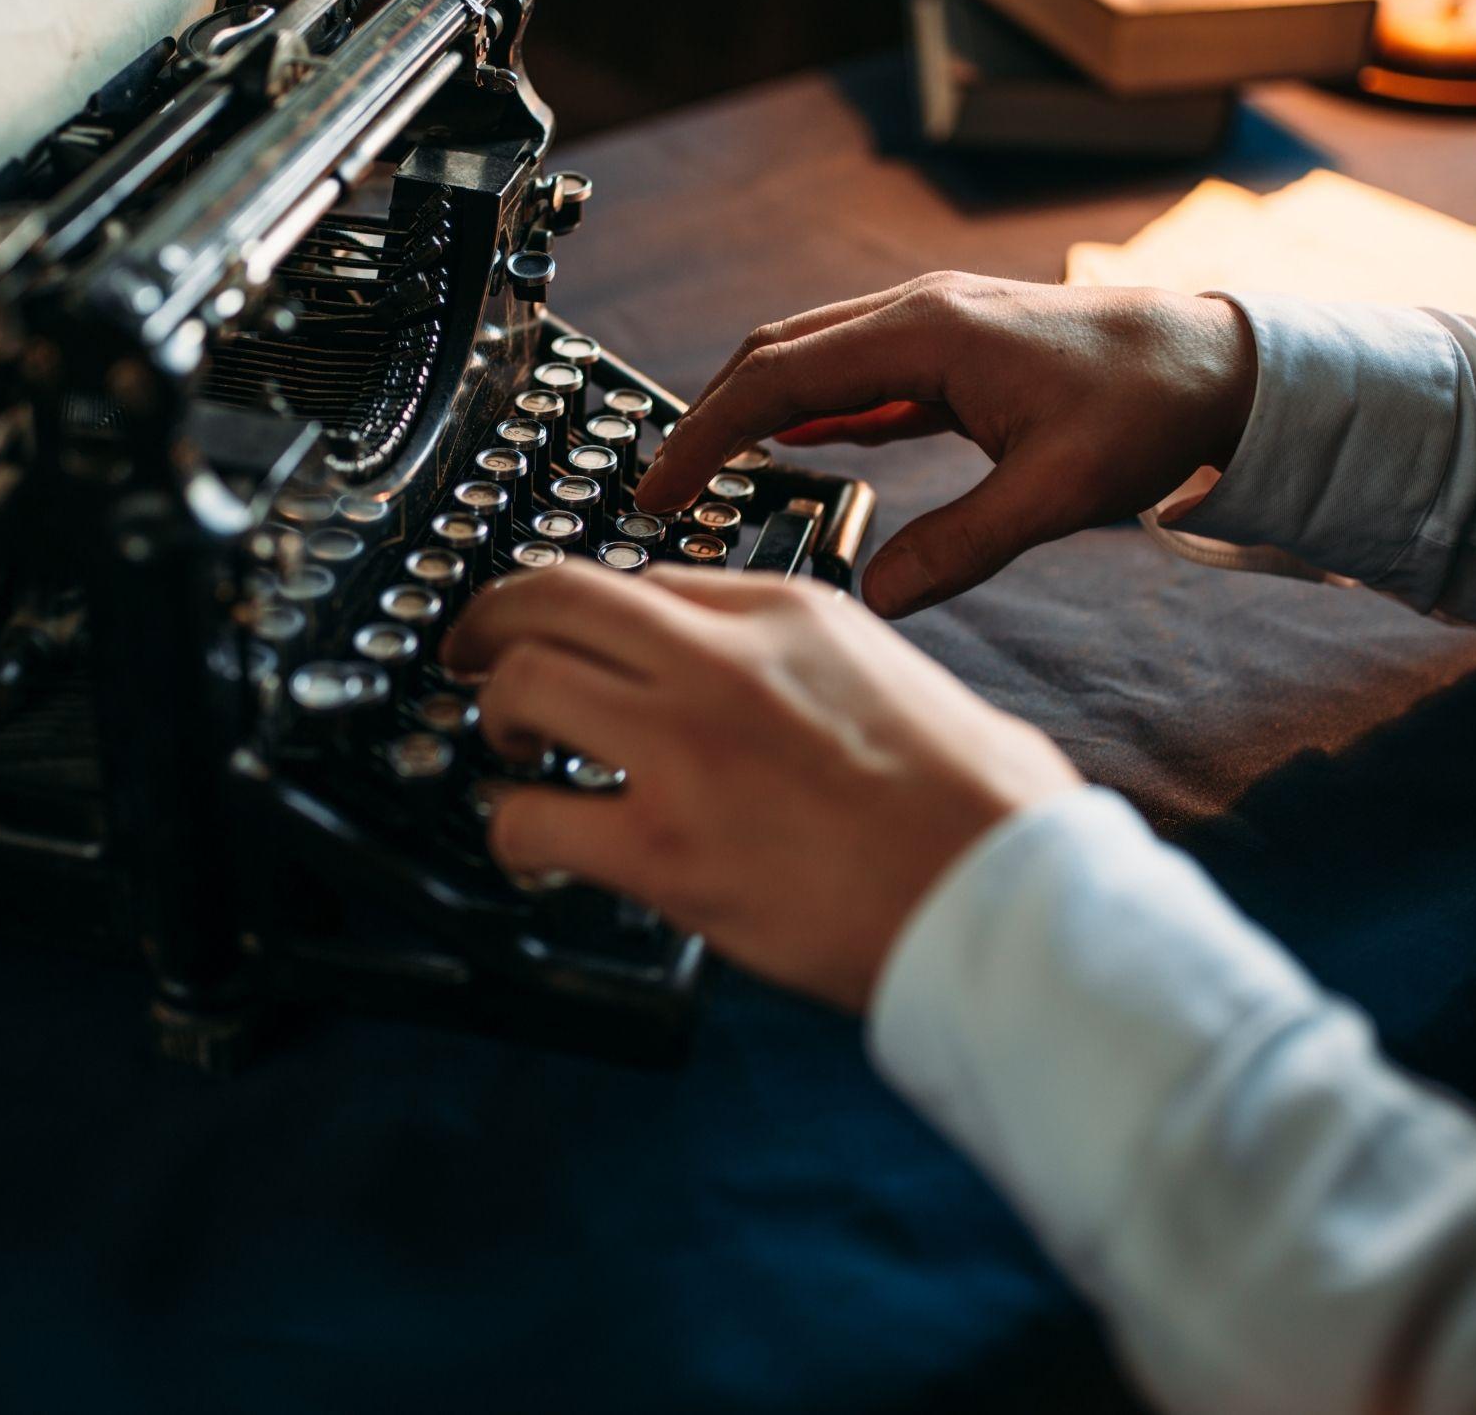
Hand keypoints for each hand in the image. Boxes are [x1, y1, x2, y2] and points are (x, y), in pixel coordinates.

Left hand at [443, 562, 1081, 1012]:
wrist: (1005, 897)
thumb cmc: (981, 806)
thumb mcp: (891, 676)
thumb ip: (806, 660)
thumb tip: (756, 684)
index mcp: (785, 610)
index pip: (641, 578)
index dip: (583, 611)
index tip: (564, 636)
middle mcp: (722, 659)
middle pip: (551, 598)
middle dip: (490, 622)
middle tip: (470, 656)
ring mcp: (684, 749)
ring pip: (523, 685)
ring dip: (494, 716)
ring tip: (505, 750)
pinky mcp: (663, 848)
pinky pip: (532, 818)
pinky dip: (511, 831)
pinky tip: (529, 846)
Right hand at [632, 275, 1258, 617]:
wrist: (1227, 364)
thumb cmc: (1154, 408)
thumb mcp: (1061, 492)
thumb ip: (964, 546)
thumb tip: (880, 598)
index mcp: (928, 335)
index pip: (778, 379)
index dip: (705, 435)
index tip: (659, 488)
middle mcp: (918, 314)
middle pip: (775, 355)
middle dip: (707, 418)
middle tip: (662, 490)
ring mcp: (935, 325)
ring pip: (811, 358)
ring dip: (753, 408)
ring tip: (711, 474)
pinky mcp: (955, 349)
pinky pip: (856, 373)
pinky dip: (810, 409)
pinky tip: (797, 447)